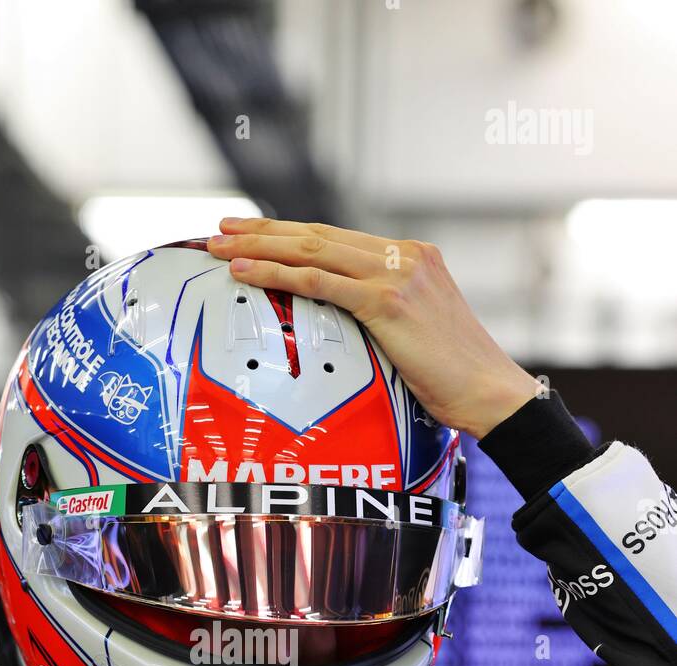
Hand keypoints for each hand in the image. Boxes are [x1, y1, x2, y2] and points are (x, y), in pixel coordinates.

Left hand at [207, 217, 538, 439]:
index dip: (290, 232)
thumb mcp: (417, 332)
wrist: (490, 392)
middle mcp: (404, 256)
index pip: (337, 237)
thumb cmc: (455, 377)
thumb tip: (343, 322)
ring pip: (312, 250)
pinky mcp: (387, 302)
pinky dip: (278, 273)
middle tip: (222, 227)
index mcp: (413, 256)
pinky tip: (246, 272)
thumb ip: (384, 312)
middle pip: (318, 234)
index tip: (253, 231)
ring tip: (221, 246)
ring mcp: (396, 275)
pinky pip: (319, 281)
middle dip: (264, 230)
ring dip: (260, 247)